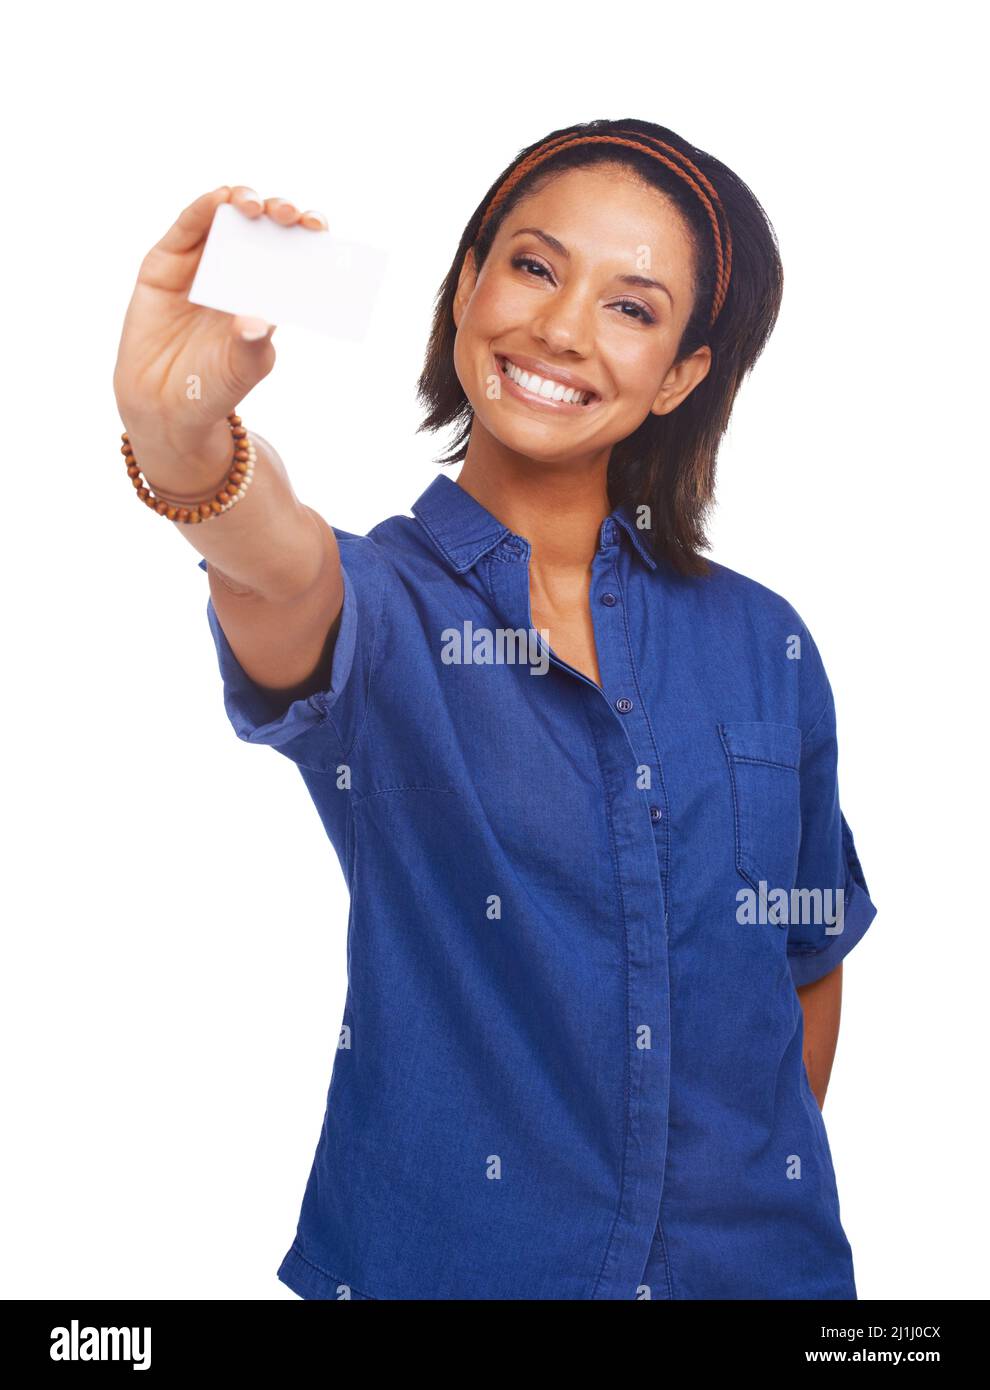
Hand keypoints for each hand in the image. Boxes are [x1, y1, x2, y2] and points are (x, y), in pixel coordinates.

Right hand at [113, 185, 327, 448]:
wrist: (165, 404)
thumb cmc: (214, 386)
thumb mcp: (242, 368)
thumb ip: (253, 343)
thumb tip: (259, 318)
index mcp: (265, 291)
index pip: (292, 253)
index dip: (306, 234)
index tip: (319, 228)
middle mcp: (236, 270)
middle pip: (263, 227)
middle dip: (278, 213)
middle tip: (289, 215)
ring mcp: (200, 262)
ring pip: (225, 218)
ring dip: (242, 201)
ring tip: (254, 206)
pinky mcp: (166, 262)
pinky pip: (187, 227)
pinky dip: (203, 208)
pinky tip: (218, 199)